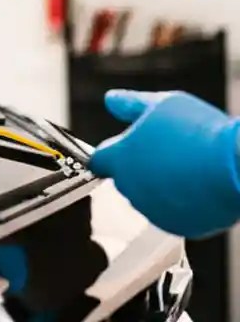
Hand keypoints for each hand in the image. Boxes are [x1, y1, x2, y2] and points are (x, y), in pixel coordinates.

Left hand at [90, 90, 239, 238]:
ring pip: (150, 196)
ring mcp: (152, 209)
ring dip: (161, 185)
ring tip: (187, 166)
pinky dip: (181, 202)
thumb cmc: (200, 134)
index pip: (99, 161)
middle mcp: (130, 188)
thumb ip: (130, 105)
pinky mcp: (176, 225)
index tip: (121, 149)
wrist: (237, 167)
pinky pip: (173, 212)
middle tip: (169, 152)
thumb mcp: (161, 104)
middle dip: (140, 167)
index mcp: (120, 159)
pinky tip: (198, 185)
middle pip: (126, 178)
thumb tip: (112, 100)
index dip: (110, 153)